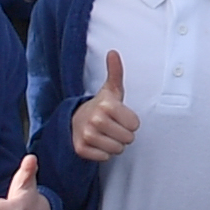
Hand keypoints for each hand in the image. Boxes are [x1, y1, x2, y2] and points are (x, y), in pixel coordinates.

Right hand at [70, 48, 139, 164]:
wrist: (75, 120)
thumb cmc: (100, 106)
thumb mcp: (111, 90)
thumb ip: (116, 72)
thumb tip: (113, 52)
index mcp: (107, 105)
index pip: (135, 125)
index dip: (130, 122)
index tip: (120, 117)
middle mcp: (96, 120)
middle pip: (128, 138)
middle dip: (123, 134)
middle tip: (113, 127)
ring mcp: (87, 135)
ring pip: (117, 150)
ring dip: (114, 145)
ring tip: (106, 134)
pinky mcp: (81, 149)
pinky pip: (104, 158)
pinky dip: (103, 153)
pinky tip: (98, 143)